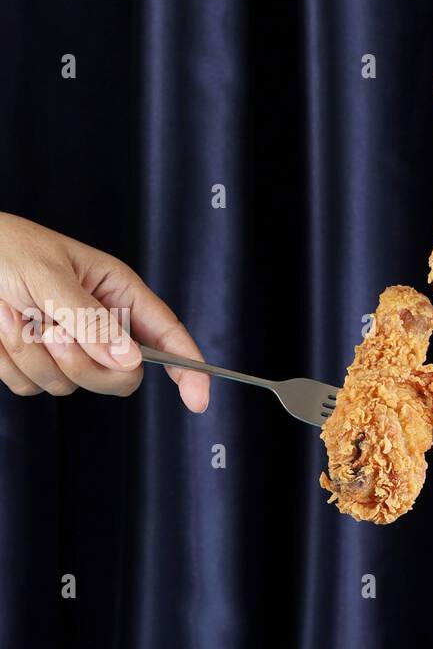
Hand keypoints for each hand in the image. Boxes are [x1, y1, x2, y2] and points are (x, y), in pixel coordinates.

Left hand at [0, 213, 208, 409]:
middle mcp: (99, 325)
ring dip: (33, 354)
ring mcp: (68, 349)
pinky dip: (9, 362)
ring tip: (10, 314)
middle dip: (83, 363)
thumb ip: (91, 321)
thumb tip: (132, 361)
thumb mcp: (49, 277)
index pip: (166, 335)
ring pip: (71, 385)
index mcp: (116, 292)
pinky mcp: (36, 365)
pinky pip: (32, 387)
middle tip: (52, 332)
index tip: (198, 400)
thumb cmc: (4, 248)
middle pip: (121, 376)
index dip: (189, 368)